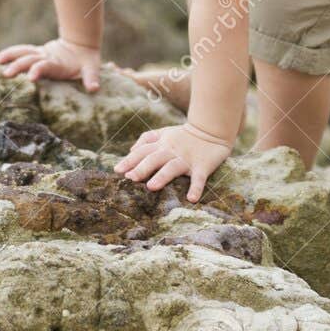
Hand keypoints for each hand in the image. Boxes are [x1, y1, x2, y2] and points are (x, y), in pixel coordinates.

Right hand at [0, 37, 101, 91]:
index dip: (38, 70)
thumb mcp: (92, 68)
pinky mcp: (35, 54)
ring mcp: (39, 54)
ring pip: (21, 52)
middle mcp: (45, 57)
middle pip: (29, 59)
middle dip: (17, 66)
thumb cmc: (86, 61)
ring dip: (8, 56)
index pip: (45, 65)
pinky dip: (8, 55)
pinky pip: (19, 53)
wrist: (80, 45)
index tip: (30, 78)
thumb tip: (94, 88)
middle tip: (5, 75)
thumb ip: (91, 78)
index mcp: (57, 63)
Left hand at [113, 124, 232, 202]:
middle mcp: (172, 151)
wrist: (211, 131)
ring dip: (162, 176)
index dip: (130, 160)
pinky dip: (196, 188)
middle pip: (154, 158)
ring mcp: (187, 159)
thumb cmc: (183, 135)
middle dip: (142, 168)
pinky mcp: (202, 166)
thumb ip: (146, 139)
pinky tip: (192, 199)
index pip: (142, 151)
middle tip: (130, 178)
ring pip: (173, 167)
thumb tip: (130, 151)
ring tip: (151, 187)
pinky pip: (199, 178)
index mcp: (162, 143)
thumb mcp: (164, 132)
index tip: (117, 171)